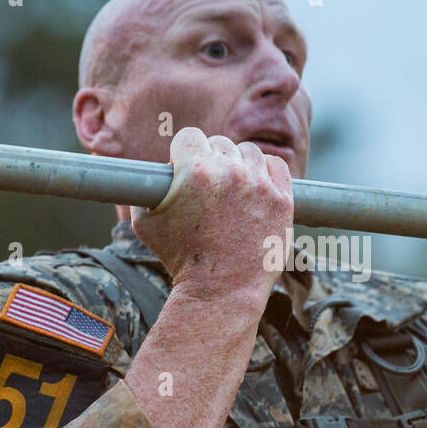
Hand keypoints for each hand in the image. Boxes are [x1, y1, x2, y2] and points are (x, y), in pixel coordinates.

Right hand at [132, 126, 292, 304]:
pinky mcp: (283, 200)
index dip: (183, 153)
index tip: (184, 170)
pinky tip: (256, 187)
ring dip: (238, 164)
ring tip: (231, 189)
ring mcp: (261, 185)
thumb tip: (149, 175)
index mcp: (196, 170)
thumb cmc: (180, 259)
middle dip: (210, 160)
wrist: (221, 291)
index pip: (189, 136)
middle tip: (207, 187)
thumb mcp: (144, 223)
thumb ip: (142, 191)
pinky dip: (266, 172)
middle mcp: (231, 171)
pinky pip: (277, 166)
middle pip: (219, 143)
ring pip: (248, 152)